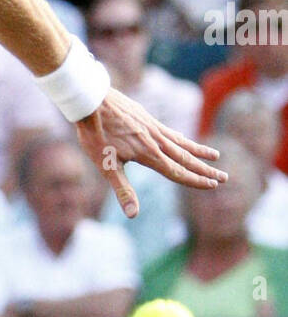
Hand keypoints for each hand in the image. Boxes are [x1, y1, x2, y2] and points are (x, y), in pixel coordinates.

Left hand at [75, 88, 226, 218]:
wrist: (92, 100)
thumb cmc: (96, 135)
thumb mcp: (106, 166)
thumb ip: (123, 191)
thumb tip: (133, 215)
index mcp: (149, 154)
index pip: (178, 172)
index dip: (196, 180)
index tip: (213, 185)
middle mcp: (156, 141)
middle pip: (186, 158)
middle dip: (205, 170)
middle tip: (224, 177)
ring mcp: (153, 128)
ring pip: (182, 143)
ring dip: (199, 152)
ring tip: (216, 155)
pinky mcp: (147, 118)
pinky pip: (170, 132)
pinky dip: (182, 139)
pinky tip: (183, 140)